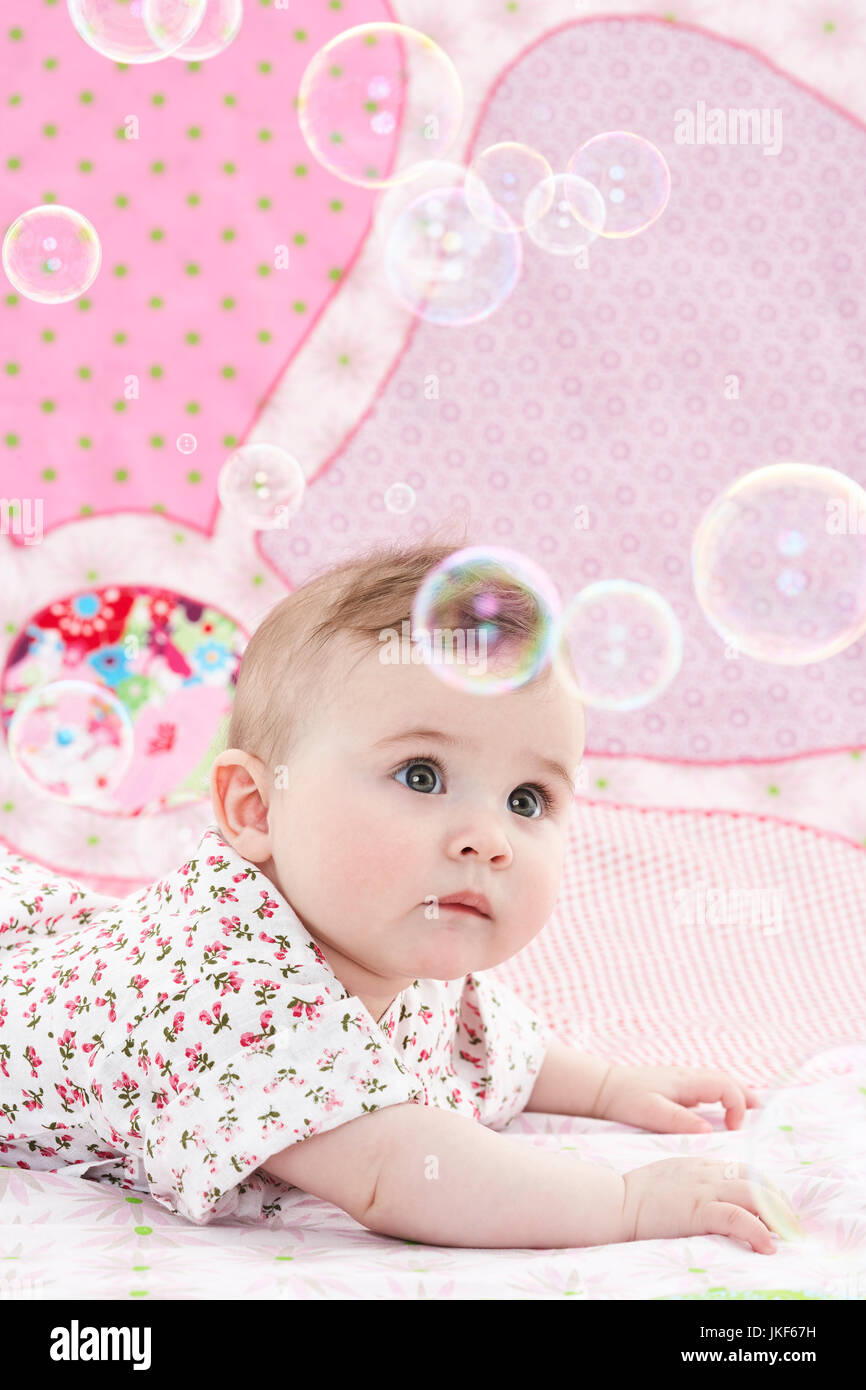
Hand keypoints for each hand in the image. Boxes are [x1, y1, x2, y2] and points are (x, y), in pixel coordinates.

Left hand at [593, 1063, 760, 1132]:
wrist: (603, 1088)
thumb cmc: (626, 1100)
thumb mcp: (651, 1113)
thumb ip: (680, 1121)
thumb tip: (710, 1130)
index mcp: (685, 1082)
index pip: (724, 1086)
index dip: (737, 1104)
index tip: (736, 1128)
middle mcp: (687, 1077)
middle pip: (725, 1080)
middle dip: (745, 1095)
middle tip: (761, 1112)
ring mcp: (681, 1081)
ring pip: (716, 1083)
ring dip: (734, 1094)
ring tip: (750, 1111)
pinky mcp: (674, 1088)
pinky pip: (706, 1089)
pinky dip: (720, 1097)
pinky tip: (720, 1111)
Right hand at [621, 1157, 798, 1252]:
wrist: (615, 1201)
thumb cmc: (634, 1195)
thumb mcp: (669, 1177)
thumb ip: (691, 1180)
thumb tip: (711, 1197)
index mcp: (699, 1164)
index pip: (744, 1170)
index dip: (765, 1188)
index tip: (776, 1207)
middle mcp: (706, 1173)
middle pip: (756, 1179)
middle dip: (779, 1201)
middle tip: (790, 1224)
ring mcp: (703, 1190)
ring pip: (754, 1194)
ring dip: (776, 1216)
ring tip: (787, 1235)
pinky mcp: (698, 1209)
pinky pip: (737, 1217)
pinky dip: (757, 1230)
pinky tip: (766, 1246)